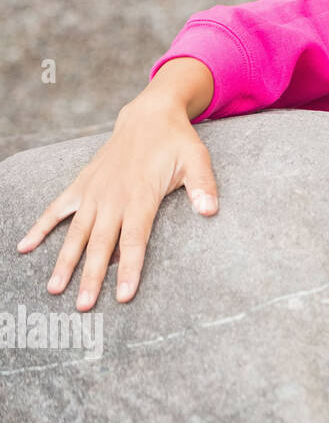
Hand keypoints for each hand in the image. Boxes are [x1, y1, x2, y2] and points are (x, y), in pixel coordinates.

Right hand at [15, 92, 220, 309]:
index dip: (129, 268)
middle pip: (100, 244)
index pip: (134, 239)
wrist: (149, 116)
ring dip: (65, 261)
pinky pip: (57, 208)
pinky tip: (24, 247)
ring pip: (76, 232)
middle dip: (92, 276)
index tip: (123, 295)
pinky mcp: (83, 185)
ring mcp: (94, 191)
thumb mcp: (198, 160)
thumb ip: (203, 187)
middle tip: (83, 307)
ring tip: (55, 290)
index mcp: (141, 196)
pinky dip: (40, 226)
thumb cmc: (177, 142)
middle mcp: (113, 197)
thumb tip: (210, 211)